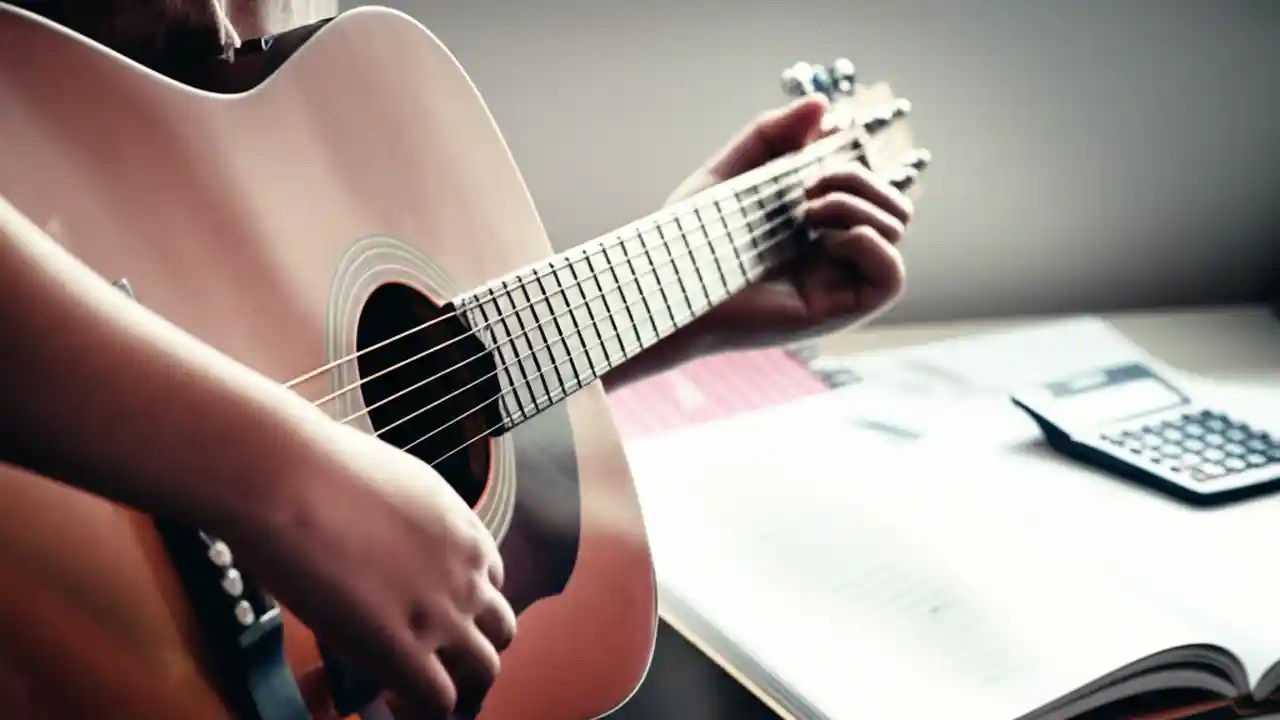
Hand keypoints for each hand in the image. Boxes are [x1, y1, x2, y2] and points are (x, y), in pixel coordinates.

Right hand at [219, 418, 514, 718]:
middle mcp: (466, 572)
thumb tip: (386, 536)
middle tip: (436, 666)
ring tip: (418, 697)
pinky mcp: (404, 648)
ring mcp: (441, 613)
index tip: (435, 620)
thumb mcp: (395, 483)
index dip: (465, 607)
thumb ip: (408, 518)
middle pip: (500, 630)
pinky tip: (391, 702)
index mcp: (465, 530)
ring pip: (483, 671)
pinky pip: (438, 700)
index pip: (491, 583)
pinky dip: (422, 710)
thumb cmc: (320, 469)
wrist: (290, 478)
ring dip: (457, 688)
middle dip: (472, 651)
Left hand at [667, 95, 914, 355]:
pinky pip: (892, 276)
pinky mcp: (840, 310)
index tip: (807, 151)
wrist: (669, 283)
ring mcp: (839, 283)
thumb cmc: (691, 238)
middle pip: (894, 203)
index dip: (850, 159)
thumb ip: (773, 134)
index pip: (870, 183)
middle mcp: (834, 255)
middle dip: (857, 178)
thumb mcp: (733, 171)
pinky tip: (823, 241)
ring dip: (854, 204)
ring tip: (805, 215)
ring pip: (897, 227)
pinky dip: (867, 242)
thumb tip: (822, 105)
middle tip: (805, 189)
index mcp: (818, 224)